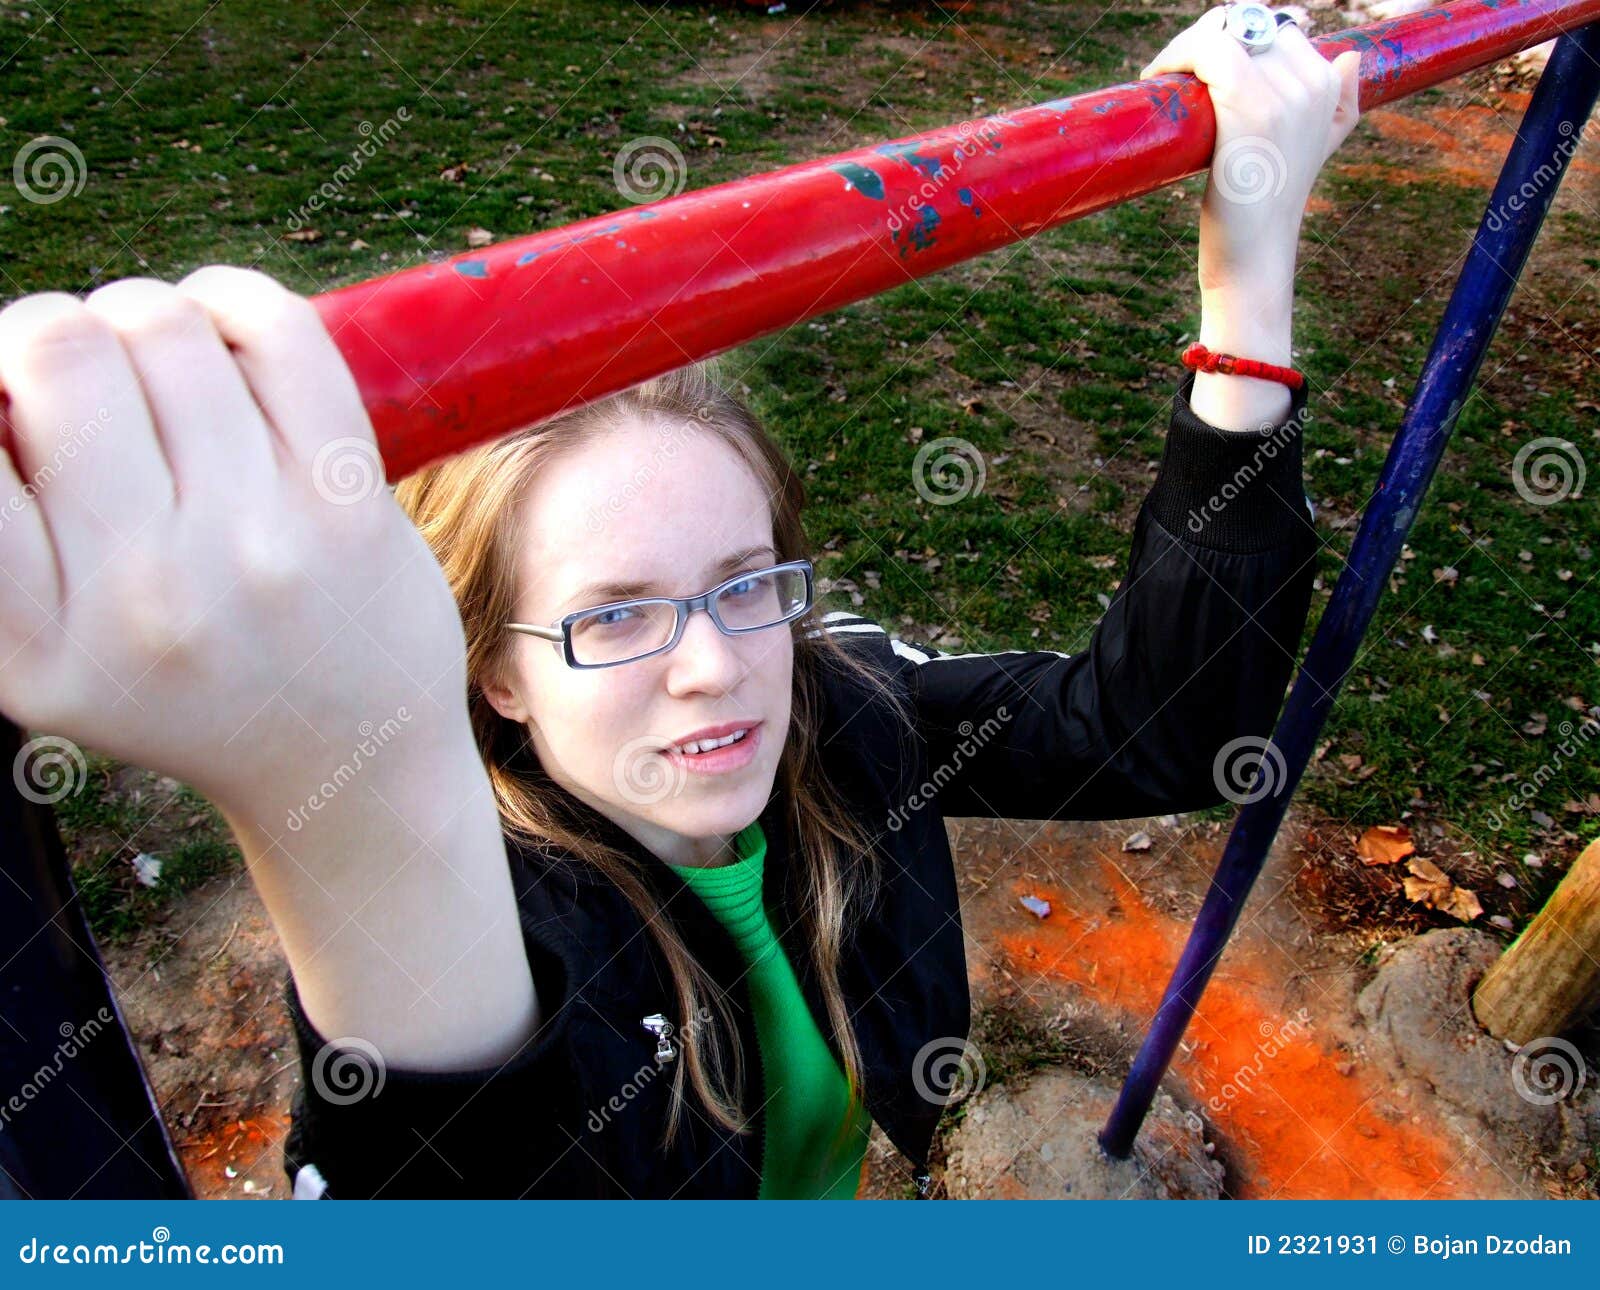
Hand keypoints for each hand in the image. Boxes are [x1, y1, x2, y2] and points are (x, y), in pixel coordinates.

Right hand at [0, 267, 469, 817]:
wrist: (344, 759)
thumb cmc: (184, 684)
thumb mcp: (46, 654)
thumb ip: (0, 537)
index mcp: (31, 640)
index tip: (13, 412)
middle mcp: (140, 597)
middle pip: (57, 348)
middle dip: (56, 333)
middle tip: (84, 375)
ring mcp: (253, 550)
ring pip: (162, 325)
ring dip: (146, 318)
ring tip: (158, 365)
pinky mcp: (346, 510)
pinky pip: (275, 331)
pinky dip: (232, 299)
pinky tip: (221, 328)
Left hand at [1139, 5, 1361, 289]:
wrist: (1254, 255)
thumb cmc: (1270, 206)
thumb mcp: (1318, 148)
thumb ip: (1339, 104)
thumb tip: (1350, 59)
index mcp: (1330, 82)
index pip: (1277, 27)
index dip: (1233, 40)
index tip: (1200, 70)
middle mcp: (1313, 81)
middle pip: (1248, 24)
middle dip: (1205, 42)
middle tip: (1175, 74)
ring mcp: (1284, 93)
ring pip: (1224, 31)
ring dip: (1183, 48)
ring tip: (1162, 77)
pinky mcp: (1249, 107)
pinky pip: (1209, 50)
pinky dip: (1176, 56)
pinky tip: (1157, 79)